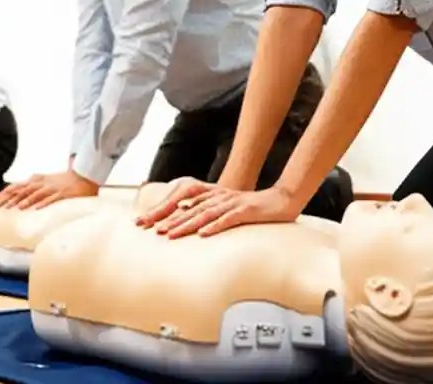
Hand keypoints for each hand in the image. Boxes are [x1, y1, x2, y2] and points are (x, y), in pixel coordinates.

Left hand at [0, 170, 99, 209]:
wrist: (84, 177)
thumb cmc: (65, 181)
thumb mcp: (46, 182)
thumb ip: (35, 188)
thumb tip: (22, 197)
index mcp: (37, 179)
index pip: (17, 186)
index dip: (5, 193)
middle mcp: (42, 182)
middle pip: (22, 189)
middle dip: (9, 197)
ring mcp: (52, 187)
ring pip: (35, 194)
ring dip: (24, 201)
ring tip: (14, 208)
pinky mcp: (62, 193)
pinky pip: (51, 198)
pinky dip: (42, 203)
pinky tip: (35, 208)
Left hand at [143, 183, 297, 238]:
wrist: (281, 201)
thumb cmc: (253, 210)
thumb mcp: (228, 210)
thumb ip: (210, 214)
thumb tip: (190, 224)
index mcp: (213, 196)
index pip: (186, 205)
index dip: (168, 214)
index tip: (152, 226)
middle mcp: (219, 197)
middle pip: (191, 210)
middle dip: (171, 221)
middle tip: (155, 232)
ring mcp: (232, 203)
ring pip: (205, 214)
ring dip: (187, 224)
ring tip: (172, 234)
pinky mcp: (245, 211)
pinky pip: (228, 219)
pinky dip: (215, 226)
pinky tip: (203, 234)